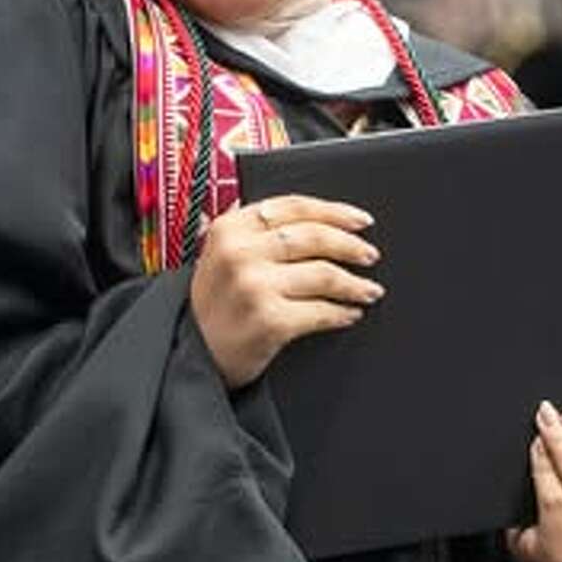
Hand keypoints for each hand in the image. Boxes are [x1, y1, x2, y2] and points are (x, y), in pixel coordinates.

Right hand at [190, 195, 381, 389]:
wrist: (192, 354)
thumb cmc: (213, 305)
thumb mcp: (220, 254)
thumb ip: (254, 230)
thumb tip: (310, 216)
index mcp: (230, 228)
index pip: (294, 206)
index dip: (334, 211)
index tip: (360, 220)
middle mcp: (240, 252)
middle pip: (314, 236)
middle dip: (351, 245)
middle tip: (369, 254)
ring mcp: (255, 286)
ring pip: (324, 274)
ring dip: (355, 284)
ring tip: (368, 290)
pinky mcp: (269, 320)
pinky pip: (321, 312)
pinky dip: (342, 313)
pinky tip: (349, 313)